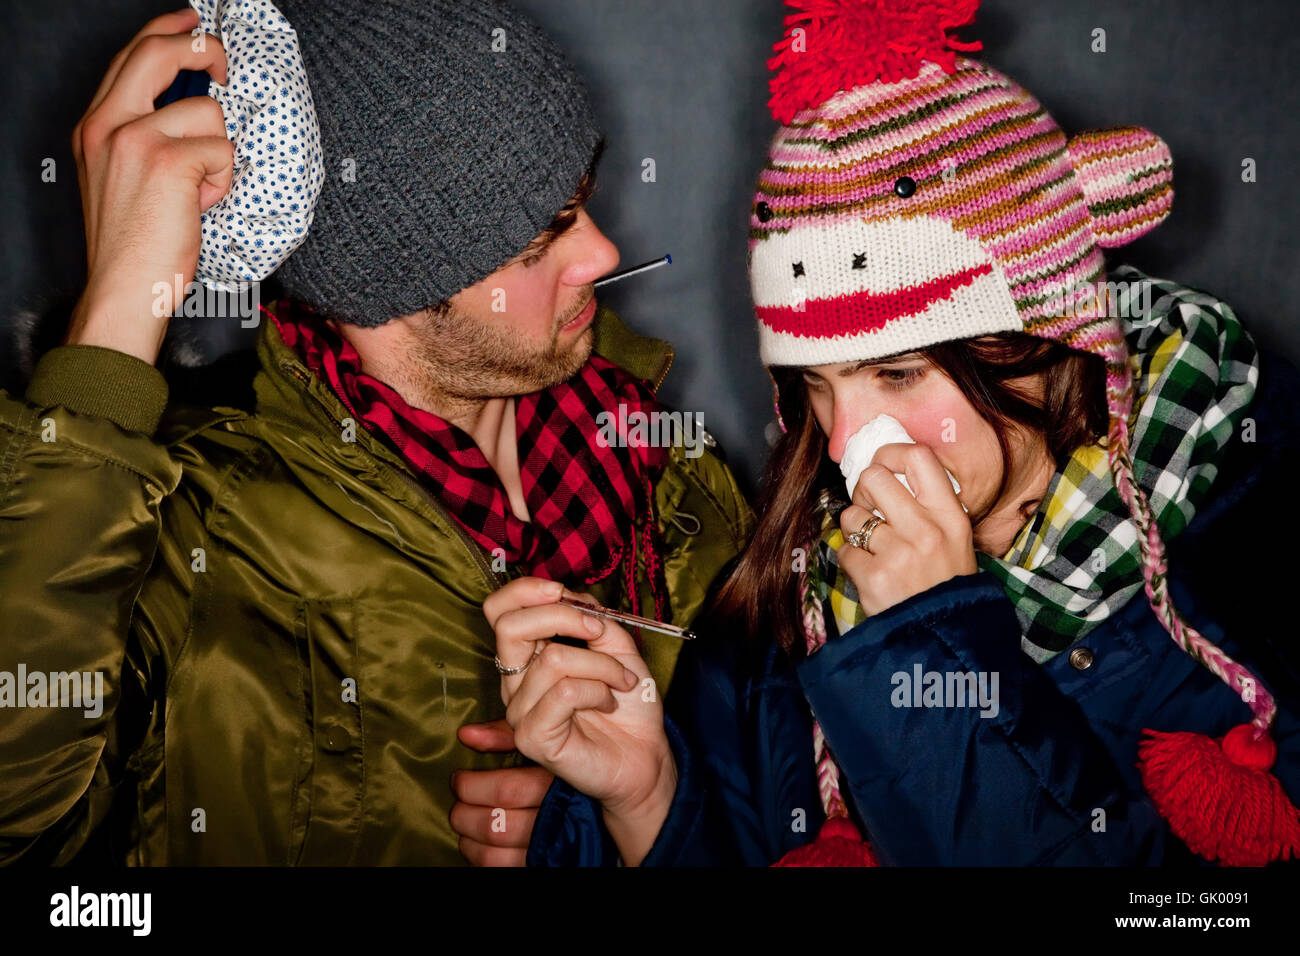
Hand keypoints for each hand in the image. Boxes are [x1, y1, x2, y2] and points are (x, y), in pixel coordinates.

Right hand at [68, 8, 231, 363]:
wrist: (123, 289)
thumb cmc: (135, 246)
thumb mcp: (126, 180)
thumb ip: (147, 138)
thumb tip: (196, 108)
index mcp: (95, 127)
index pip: (132, 56)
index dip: (169, 31)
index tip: (195, 24)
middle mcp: (108, 124)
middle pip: (161, 51)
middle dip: (204, 49)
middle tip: (226, 68)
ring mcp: (135, 138)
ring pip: (208, 112)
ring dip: (218, 156)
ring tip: (198, 194)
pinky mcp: (168, 160)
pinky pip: (223, 150)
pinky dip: (222, 181)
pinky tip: (200, 206)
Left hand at [449, 719, 553, 866]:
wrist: (603, 802)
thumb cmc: (565, 767)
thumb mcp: (544, 746)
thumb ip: (508, 735)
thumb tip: (466, 734)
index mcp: (557, 785)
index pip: (507, 791)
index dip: (472, 786)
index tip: (459, 779)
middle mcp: (555, 820)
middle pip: (496, 825)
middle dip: (464, 814)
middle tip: (459, 802)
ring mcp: (549, 848)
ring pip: (495, 855)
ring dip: (468, 840)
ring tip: (464, 823)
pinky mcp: (542, 863)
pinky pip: (501, 869)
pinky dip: (480, 858)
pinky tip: (476, 845)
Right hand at [483, 577, 676, 864]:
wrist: (646, 754)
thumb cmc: (629, 702)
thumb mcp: (617, 646)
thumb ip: (592, 618)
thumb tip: (571, 598)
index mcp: (528, 655)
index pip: (499, 610)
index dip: (525, 590)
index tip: (561, 591)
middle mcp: (516, 681)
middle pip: (509, 626)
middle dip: (562, 616)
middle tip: (599, 631)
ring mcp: (519, 711)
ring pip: (553, 658)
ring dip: (602, 664)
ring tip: (621, 681)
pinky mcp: (531, 737)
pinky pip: (565, 692)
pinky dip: (598, 690)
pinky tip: (608, 703)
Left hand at [838, 442, 977, 615]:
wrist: (943, 633)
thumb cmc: (944, 580)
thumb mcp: (954, 537)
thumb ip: (927, 505)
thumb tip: (886, 469)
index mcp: (950, 515)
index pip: (919, 457)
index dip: (892, 454)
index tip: (884, 466)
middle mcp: (926, 530)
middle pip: (874, 477)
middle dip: (864, 491)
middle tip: (872, 511)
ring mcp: (899, 554)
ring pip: (851, 515)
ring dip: (855, 528)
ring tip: (874, 547)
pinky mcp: (874, 577)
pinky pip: (844, 549)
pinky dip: (852, 559)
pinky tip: (872, 572)